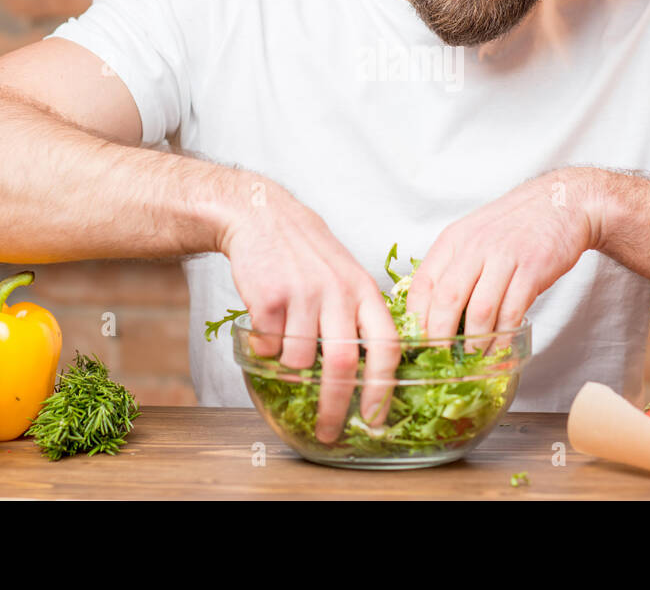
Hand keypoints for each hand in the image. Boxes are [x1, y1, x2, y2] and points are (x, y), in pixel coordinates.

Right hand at [216, 173, 399, 443]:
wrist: (263, 217)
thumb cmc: (308, 254)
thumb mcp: (347, 276)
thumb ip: (359, 316)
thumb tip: (372, 373)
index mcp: (364, 291)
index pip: (386, 346)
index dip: (383, 388)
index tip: (376, 418)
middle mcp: (339, 293)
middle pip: (344, 364)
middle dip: (336, 407)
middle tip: (329, 432)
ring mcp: (304, 294)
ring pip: (300, 361)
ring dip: (290, 370)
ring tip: (284, 349)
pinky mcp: (270, 298)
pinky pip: (269, 346)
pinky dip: (265, 349)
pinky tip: (265, 329)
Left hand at [405, 167, 601, 350]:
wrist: (560, 203)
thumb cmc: (514, 225)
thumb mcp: (473, 235)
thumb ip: (452, 267)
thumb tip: (430, 311)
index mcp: (453, 240)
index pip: (422, 284)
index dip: (416, 319)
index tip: (417, 341)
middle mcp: (474, 246)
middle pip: (447, 301)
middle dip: (440, 337)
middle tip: (440, 359)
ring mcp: (504, 257)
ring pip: (479, 312)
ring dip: (473, 344)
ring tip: (471, 360)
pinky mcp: (532, 270)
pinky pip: (512, 313)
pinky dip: (503, 338)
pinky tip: (499, 349)